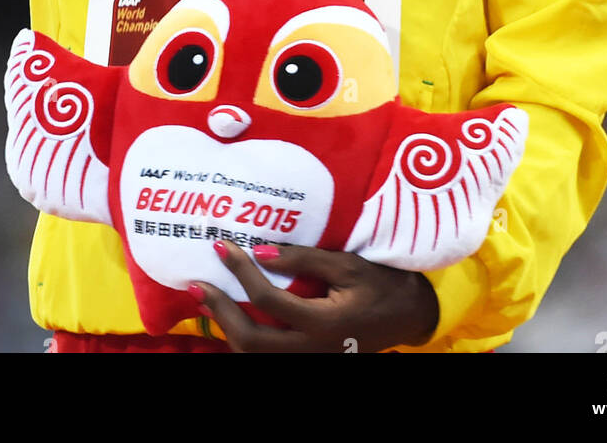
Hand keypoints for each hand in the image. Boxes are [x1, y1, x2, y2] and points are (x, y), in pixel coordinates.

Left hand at [190, 240, 439, 352]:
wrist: (410, 317)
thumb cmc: (382, 284)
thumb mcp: (347, 264)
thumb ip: (303, 259)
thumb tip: (260, 250)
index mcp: (323, 323)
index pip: (268, 299)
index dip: (241, 271)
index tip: (223, 246)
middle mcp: (312, 349)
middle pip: (251, 341)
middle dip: (219, 311)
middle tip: (196, 283)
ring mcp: (311, 360)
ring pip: (255, 356)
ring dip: (227, 328)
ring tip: (207, 299)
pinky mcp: (310, 360)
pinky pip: (268, 356)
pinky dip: (245, 338)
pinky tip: (232, 316)